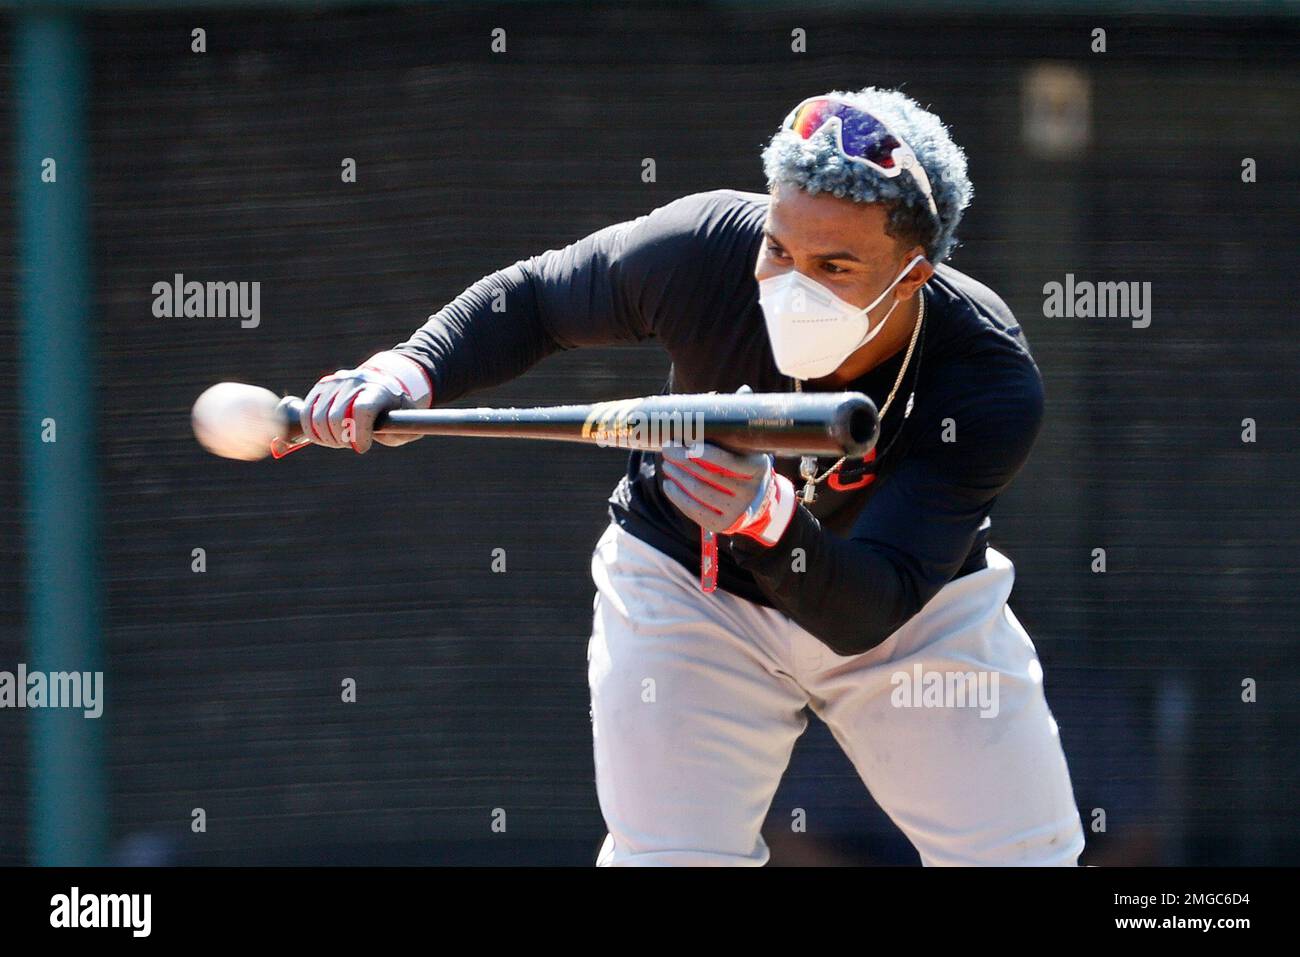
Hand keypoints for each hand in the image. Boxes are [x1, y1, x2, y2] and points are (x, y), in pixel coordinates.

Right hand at [300, 351, 431, 452]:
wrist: (383, 386)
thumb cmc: (395, 412)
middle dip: (342, 440)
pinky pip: (307, 414)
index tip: (362, 448)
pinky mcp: (321, 386)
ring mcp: (336, 381)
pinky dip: (312, 431)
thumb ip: (395, 435)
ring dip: (327, 438)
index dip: (358, 434)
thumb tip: (362, 444)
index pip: (362, 410)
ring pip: (317, 417)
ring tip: (341, 441)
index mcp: (380, 390)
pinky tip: (325, 437)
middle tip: (352, 444)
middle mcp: (356, 381)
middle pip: (336, 416)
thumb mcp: (406, 426)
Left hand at [660, 441, 797, 546]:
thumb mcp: (745, 452)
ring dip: (678, 476)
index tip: (687, 443)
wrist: (755, 500)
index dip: (707, 453)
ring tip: (667, 465)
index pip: (730, 461)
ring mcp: (737, 511)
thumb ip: (726, 441)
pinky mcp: (722, 525)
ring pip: (700, 492)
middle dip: (684, 460)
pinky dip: (678, 497)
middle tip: (668, 448)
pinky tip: (669, 484)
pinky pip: (695, 511)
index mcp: (758, 469)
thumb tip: (690, 423)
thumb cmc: (742, 467)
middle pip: (710, 475)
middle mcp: (750, 492)